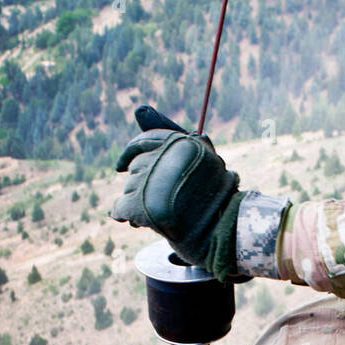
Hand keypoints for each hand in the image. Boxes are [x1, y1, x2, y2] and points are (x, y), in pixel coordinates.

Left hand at [111, 108, 243, 280]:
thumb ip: (170, 140)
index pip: (147, 140)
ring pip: (130, 188)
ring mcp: (155, 183)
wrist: (224, 234)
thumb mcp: (200, 161)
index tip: (120, 167)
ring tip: (152, 215)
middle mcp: (168, 158)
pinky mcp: (145, 207)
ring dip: (137, 201)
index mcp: (184, 144)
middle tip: (156, 202)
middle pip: (139, 168)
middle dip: (143, 186)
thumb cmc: (216, 199)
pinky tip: (128, 219)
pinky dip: (122, 213)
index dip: (131, 152)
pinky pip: (121, 208)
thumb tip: (139, 109)